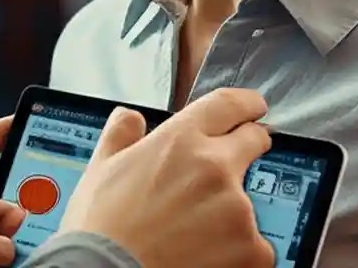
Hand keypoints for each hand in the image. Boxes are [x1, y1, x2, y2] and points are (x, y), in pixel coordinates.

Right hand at [59, 88, 275, 267]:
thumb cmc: (99, 230)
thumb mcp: (100, 169)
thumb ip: (121, 134)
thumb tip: (131, 118)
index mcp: (180, 141)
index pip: (228, 105)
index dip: (246, 104)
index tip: (253, 108)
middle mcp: (215, 166)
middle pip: (254, 141)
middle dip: (248, 147)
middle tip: (225, 171)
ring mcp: (237, 209)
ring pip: (250, 199)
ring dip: (232, 209)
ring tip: (195, 232)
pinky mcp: (252, 249)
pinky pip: (257, 244)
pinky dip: (239, 251)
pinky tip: (207, 257)